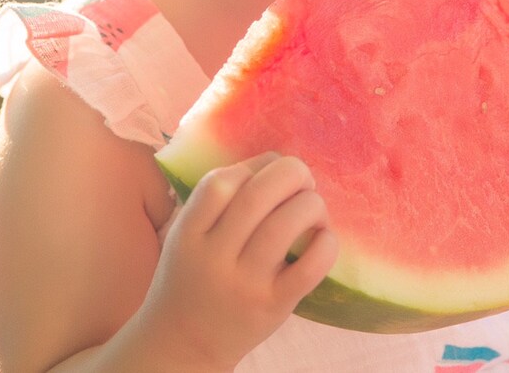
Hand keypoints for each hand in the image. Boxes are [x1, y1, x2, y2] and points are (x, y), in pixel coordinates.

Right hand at [137, 153, 337, 371]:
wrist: (183, 345)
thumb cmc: (191, 279)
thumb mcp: (185, 236)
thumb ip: (216, 203)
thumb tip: (274, 162)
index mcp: (188, 234)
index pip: (220, 182)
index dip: (253, 165)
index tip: (266, 172)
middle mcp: (214, 258)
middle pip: (258, 195)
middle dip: (291, 173)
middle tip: (303, 179)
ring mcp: (245, 284)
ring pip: (286, 224)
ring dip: (311, 204)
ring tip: (313, 209)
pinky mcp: (273, 306)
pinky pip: (310, 267)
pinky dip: (326, 244)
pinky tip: (322, 238)